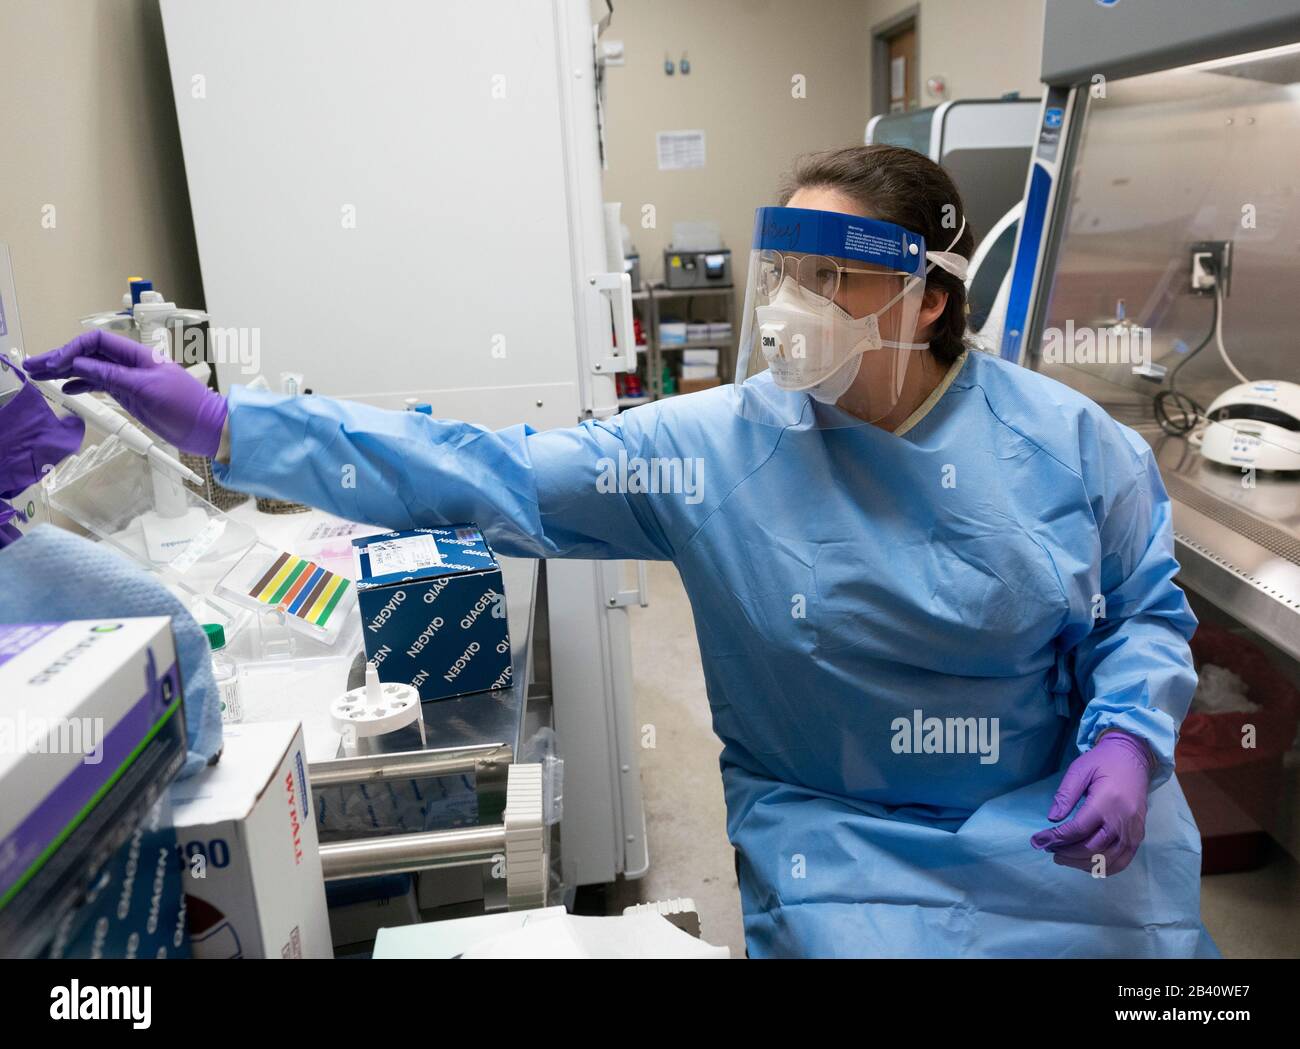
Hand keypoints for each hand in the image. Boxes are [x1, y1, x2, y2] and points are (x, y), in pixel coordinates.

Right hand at [25, 329, 227, 456]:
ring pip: (91, 371)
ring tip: (43, 377)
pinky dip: (82, 386)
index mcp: (137, 355)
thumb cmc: (186, 406)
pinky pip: (101, 386)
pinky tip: (67, 389)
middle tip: (34, 366)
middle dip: (61, 358)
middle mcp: (131, 365)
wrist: (206, 428)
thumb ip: (110, 377)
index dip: (73, 349)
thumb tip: (80, 365)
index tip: (54, 362)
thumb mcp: (144, 389)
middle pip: (90, 355)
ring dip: (67, 372)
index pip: (97, 343)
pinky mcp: (131, 395)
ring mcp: (129, 380)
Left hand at [1030, 730, 1151, 875]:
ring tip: (1063, 858)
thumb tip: (1052, 818)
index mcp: (1106, 802)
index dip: (1057, 838)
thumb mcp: (1079, 770)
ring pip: (1107, 859)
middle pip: (1092, 848)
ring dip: (1082, 863)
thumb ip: (1065, 794)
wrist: (1133, 758)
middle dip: (1066, 853)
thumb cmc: (1103, 762)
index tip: (1039, 841)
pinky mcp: (1139, 835)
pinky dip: (1104, 868)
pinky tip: (1086, 864)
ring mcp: (1133, 831)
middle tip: (1050, 850)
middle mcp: (1122, 820)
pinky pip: (1123, 861)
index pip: (1078, 829)